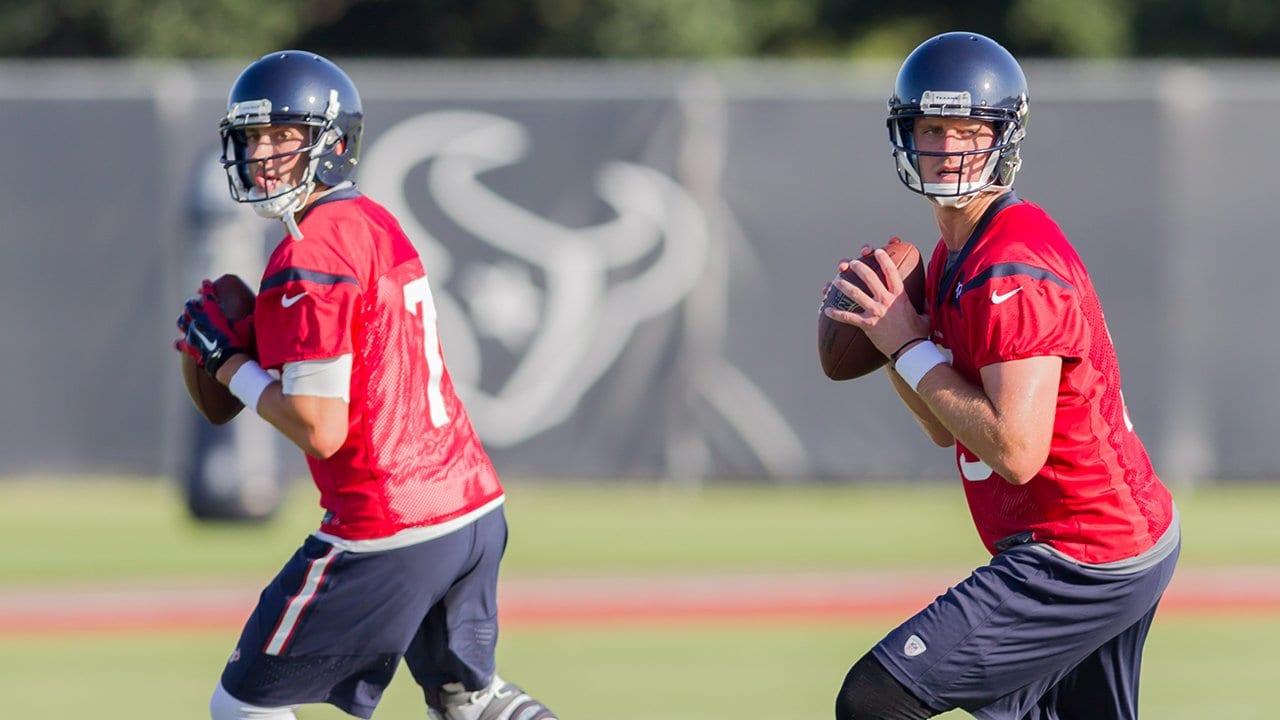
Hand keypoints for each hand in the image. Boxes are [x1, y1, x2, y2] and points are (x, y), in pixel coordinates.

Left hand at [174, 280, 254, 377]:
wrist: (228, 361)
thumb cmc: (240, 342)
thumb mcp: (249, 326)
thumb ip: (254, 316)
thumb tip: (269, 307)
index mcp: (212, 312)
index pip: (207, 293)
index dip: (206, 286)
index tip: (205, 282)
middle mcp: (199, 320)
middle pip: (190, 305)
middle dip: (192, 302)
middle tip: (195, 302)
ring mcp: (192, 333)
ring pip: (182, 322)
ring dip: (184, 320)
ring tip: (185, 320)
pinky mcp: (190, 347)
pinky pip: (181, 343)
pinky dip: (180, 342)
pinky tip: (178, 342)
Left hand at [823, 243, 929, 357]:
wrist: (911, 350)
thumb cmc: (918, 334)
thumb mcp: (924, 314)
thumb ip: (923, 304)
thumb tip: (928, 298)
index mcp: (900, 296)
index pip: (891, 272)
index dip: (883, 259)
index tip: (877, 251)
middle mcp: (886, 301)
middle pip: (870, 278)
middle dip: (858, 267)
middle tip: (851, 263)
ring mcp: (876, 312)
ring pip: (856, 293)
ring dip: (844, 285)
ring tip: (836, 280)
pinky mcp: (867, 324)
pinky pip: (848, 317)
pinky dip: (836, 314)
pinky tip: (826, 310)